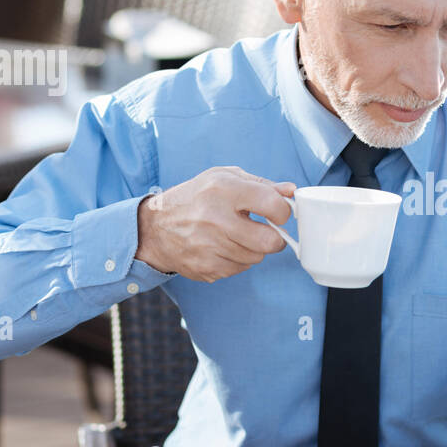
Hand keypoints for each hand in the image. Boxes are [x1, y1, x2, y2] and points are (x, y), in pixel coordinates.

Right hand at [135, 166, 294, 281]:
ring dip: (253, 248)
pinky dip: (237, 259)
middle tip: (266, 231)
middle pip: (270, 242)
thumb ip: (261, 184)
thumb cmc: (196, 197)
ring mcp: (209, 247)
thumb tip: (291, 191)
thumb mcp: (224, 178)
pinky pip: (239, 269)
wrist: (155, 227)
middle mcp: (215, 218)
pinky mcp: (206, 268)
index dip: (283, 211)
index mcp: (223, 189)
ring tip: (236, 235)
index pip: (273, 204)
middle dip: (274, 238)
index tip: (278, 213)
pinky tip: (222, 247)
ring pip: (256, 258)